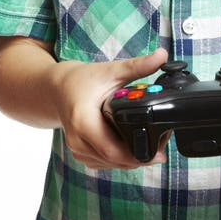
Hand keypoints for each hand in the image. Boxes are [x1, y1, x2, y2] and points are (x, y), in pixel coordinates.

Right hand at [52, 47, 168, 169]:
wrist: (59, 88)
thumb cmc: (83, 80)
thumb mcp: (111, 70)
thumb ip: (138, 66)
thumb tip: (162, 55)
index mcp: (83, 122)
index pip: (112, 150)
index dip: (137, 155)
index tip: (159, 154)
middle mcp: (77, 140)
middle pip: (114, 160)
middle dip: (140, 157)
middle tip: (162, 148)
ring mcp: (77, 149)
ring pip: (110, 164)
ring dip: (130, 159)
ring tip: (150, 146)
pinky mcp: (81, 153)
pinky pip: (103, 163)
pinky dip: (119, 158)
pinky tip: (131, 147)